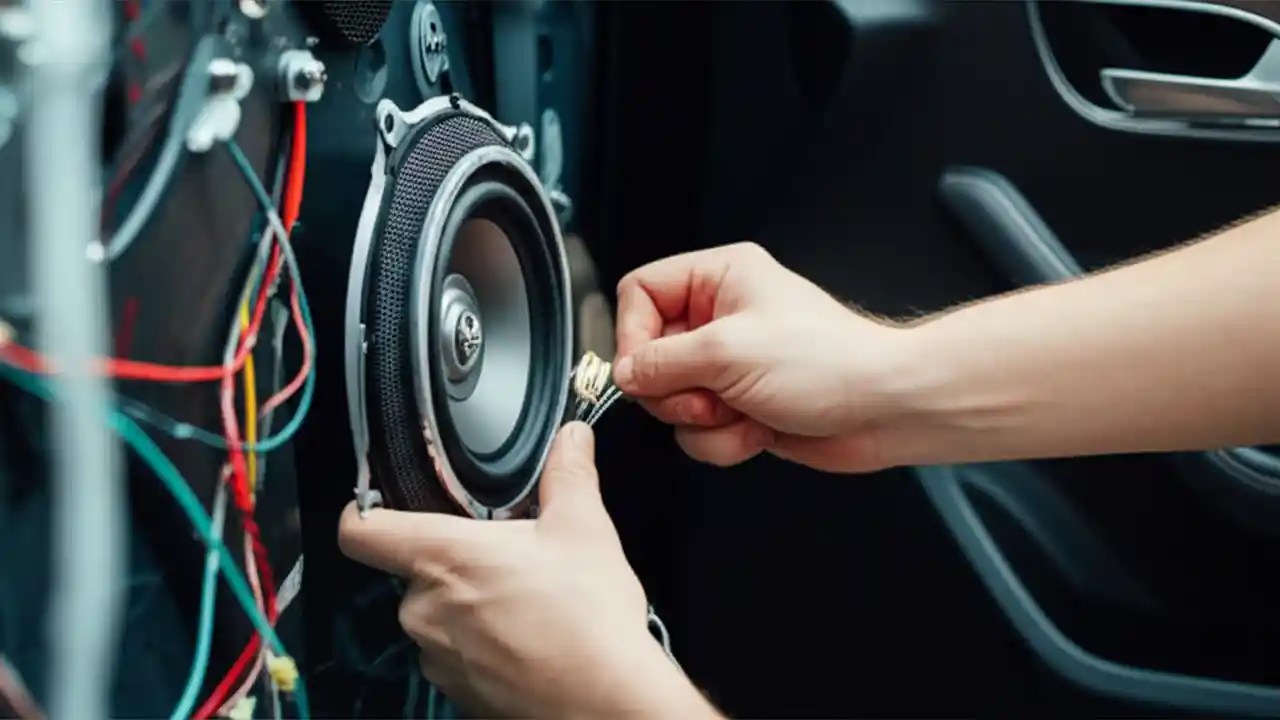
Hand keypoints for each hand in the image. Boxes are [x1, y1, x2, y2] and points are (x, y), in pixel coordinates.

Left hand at [338, 423, 718, 719]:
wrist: (607, 702)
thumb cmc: (588, 621)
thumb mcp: (583, 528)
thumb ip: (568, 474)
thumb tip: (571, 440)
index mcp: (442, 558)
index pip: (360, 531)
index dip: (362, 512)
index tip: (380, 504)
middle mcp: (424, 611)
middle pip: (413, 572)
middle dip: (455, 563)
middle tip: (506, 558)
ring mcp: (438, 658)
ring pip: (437, 617)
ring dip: (470, 607)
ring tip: (527, 602)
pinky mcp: (458, 695)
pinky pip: (457, 657)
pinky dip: (485, 646)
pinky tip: (530, 639)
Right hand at [614, 242, 906, 471]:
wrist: (884, 409)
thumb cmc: (829, 362)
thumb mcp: (727, 351)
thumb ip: (661, 362)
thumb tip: (623, 373)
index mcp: (720, 278)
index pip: (640, 293)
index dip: (633, 335)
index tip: (643, 371)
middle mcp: (721, 317)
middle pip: (649, 355)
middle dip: (674, 389)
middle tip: (705, 395)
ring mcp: (730, 365)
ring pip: (671, 400)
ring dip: (701, 420)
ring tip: (740, 412)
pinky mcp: (740, 405)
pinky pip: (699, 430)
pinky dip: (722, 440)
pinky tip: (757, 431)